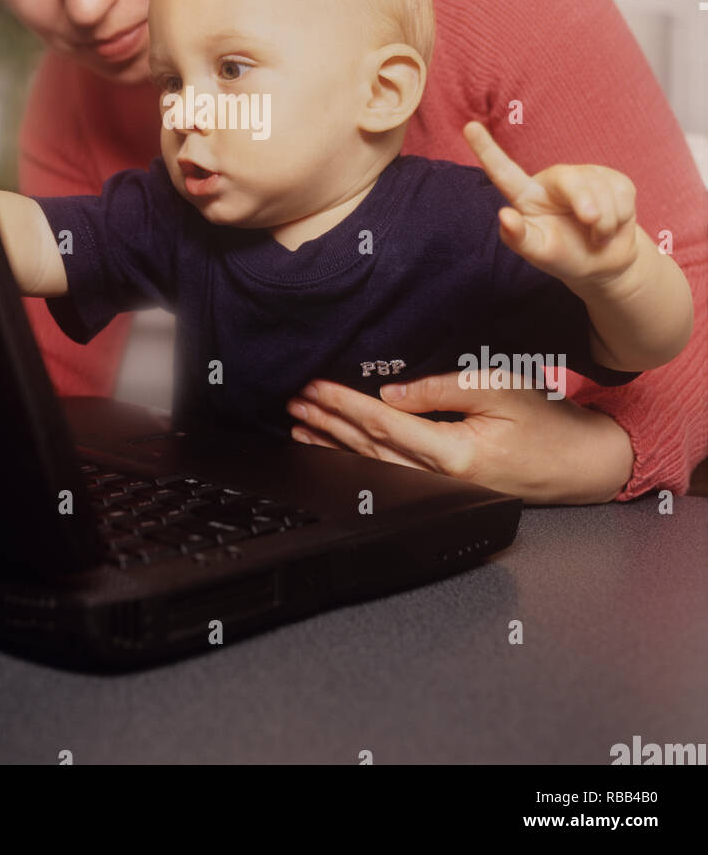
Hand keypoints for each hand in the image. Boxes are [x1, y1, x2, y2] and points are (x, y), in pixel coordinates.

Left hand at [286, 373, 635, 504]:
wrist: (582, 464)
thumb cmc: (547, 422)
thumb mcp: (499, 388)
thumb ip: (442, 389)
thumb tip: (391, 393)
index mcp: (455, 453)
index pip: (382, 424)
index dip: (342, 403)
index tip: (313, 385)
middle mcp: (442, 480)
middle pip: (369, 448)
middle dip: (327, 423)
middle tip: (294, 401)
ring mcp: (442, 492)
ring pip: (375, 467)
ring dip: (334, 445)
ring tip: (300, 426)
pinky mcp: (445, 492)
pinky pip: (391, 475)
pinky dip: (357, 461)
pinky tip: (337, 452)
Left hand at [462, 121, 638, 289]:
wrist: (603, 262)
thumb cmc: (564, 256)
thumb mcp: (539, 252)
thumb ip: (519, 238)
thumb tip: (504, 215)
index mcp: (528, 196)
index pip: (504, 172)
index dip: (486, 150)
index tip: (468, 127)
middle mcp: (555, 180)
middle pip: (570, 180)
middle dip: (586, 203)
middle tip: (592, 224)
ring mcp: (586, 176)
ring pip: (601, 190)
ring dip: (604, 223)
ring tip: (596, 234)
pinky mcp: (614, 179)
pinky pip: (622, 194)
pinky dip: (621, 218)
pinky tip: (612, 225)